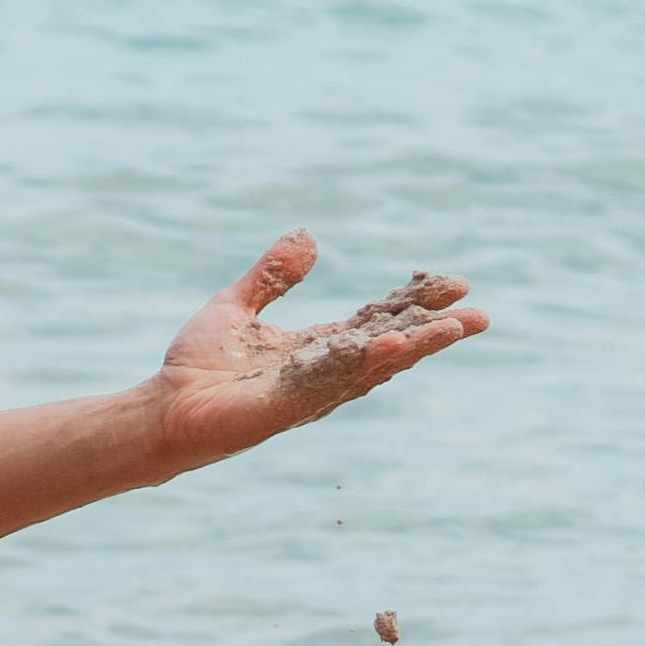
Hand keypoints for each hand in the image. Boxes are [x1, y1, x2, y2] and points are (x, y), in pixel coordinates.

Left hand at [145, 231, 481, 471]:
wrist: (162, 408)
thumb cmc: (196, 366)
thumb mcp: (237, 306)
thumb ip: (273, 275)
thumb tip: (309, 237)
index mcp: (318, 348)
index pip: (378, 321)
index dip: (414, 304)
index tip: (454, 284)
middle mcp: (324, 371)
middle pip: (391, 346)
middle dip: (435, 332)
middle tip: (481, 316)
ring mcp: (312, 392)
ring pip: (376, 366)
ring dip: (417, 348)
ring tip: (457, 328)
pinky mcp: (290, 407)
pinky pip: (335, 382)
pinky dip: (367, 363)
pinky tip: (396, 346)